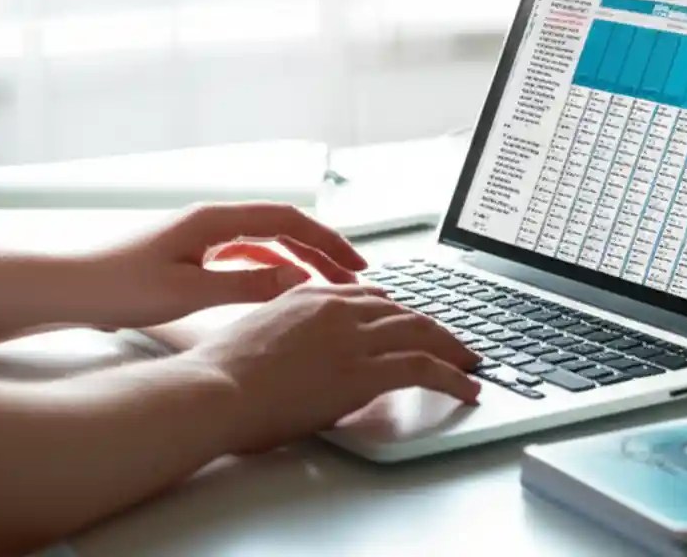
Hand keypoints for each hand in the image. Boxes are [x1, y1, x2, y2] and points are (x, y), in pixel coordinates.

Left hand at [90, 203, 367, 327]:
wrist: (68, 288)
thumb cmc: (119, 287)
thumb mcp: (189, 292)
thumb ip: (247, 285)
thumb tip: (296, 276)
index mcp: (213, 220)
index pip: (287, 219)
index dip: (326, 240)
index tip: (355, 264)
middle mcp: (210, 221)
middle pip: (281, 228)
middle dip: (320, 251)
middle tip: (354, 278)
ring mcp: (199, 237)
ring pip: (264, 244)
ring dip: (298, 261)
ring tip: (327, 287)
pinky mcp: (189, 256)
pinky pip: (243, 257)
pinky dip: (269, 270)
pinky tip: (282, 289)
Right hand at [185, 283, 481, 454]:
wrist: (215, 390)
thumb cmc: (224, 374)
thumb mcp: (260, 334)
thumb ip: (292, 332)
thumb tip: (306, 351)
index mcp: (311, 296)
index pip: (371, 297)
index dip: (398, 313)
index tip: (411, 324)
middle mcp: (338, 307)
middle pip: (404, 311)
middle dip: (435, 328)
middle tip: (454, 344)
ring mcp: (354, 336)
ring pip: (423, 333)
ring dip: (453, 350)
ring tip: (471, 365)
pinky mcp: (365, 370)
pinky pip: (425, 368)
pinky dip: (454, 377)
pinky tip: (467, 388)